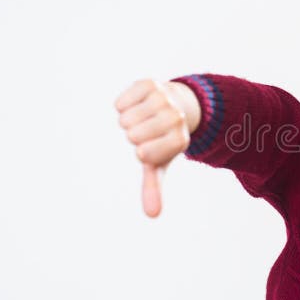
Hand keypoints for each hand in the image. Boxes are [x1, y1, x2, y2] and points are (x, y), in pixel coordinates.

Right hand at [114, 79, 199, 217]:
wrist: (174, 105)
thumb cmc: (161, 140)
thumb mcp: (158, 164)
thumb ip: (154, 189)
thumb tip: (152, 214)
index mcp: (180, 140)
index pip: (143, 153)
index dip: (140, 152)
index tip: (151, 146)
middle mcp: (176, 118)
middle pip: (132, 135)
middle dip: (133, 135)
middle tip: (147, 130)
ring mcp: (164, 99)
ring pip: (125, 118)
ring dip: (127, 120)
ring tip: (143, 119)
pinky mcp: (150, 84)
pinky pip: (120, 102)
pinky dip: (122, 106)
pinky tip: (136, 105)